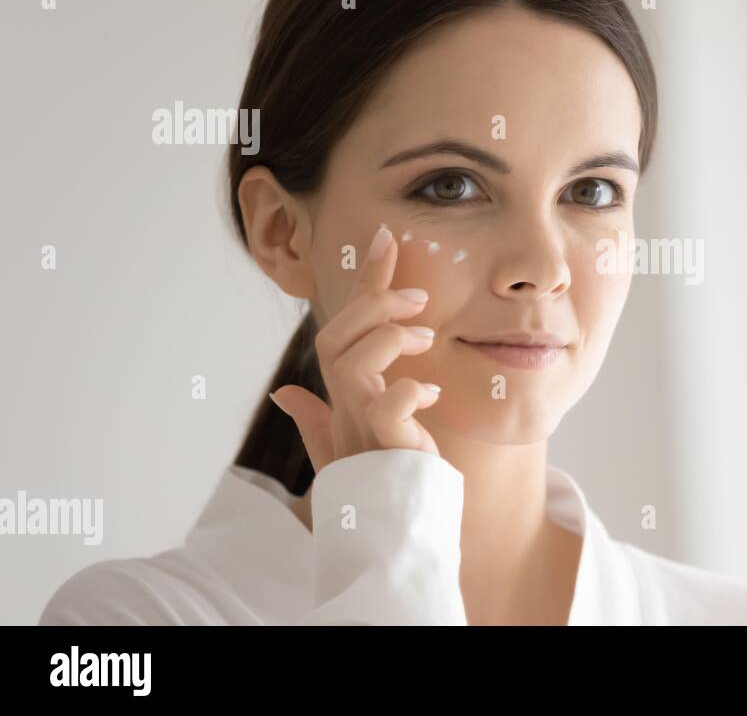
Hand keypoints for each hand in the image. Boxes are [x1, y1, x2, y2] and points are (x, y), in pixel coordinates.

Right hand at [269, 223, 441, 474]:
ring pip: (350, 363)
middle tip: (419, 299)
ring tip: (426, 342)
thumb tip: (285, 394)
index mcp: (343, 399)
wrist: (389, 538)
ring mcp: (358, 429)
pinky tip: (429, 398)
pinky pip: (387, 407)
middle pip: (334, 339)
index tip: (387, 239)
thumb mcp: (356, 446)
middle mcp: (343, 411)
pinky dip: (408, 393)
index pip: (344, 329)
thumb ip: (322, 418)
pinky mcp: (383, 449)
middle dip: (374, 305)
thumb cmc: (376, 489)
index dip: (366, 284)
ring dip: (389, 340)